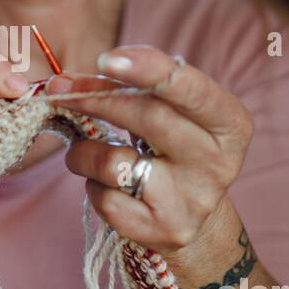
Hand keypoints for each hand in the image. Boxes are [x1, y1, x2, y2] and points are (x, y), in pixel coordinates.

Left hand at [44, 45, 253, 276]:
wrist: (190, 218)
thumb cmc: (170, 150)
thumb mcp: (171, 114)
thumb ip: (137, 90)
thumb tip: (67, 82)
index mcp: (229, 122)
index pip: (189, 88)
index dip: (147, 69)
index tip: (106, 58)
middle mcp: (219, 162)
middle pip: (150, 118)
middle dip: (96, 98)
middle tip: (60, 89)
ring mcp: (193, 200)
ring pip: (115, 163)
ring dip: (84, 153)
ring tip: (85, 154)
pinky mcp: (166, 230)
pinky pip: (107, 200)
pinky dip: (94, 188)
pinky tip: (107, 188)